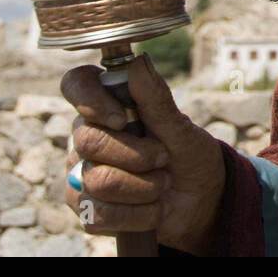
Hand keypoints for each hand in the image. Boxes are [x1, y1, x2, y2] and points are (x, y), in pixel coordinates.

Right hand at [60, 54, 226, 254]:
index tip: (120, 117)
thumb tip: (138, 62)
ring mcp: (82, 174)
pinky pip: (97, 214)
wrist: (201, 201)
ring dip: (144, 187)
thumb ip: (156, 98)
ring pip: (96, 181)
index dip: (89, 98)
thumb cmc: (190, 155)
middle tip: (164, 158)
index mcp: (108, 106)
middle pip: (89, 141)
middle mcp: (88, 137)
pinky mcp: (87, 210)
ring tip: (162, 183)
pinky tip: (152, 208)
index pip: (75, 84)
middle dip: (139, 155)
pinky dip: (137, 214)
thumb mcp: (181, 127)